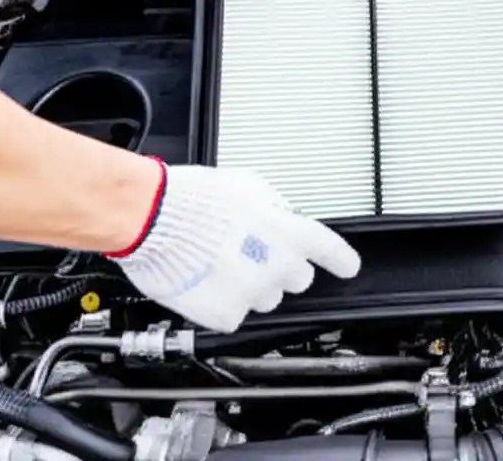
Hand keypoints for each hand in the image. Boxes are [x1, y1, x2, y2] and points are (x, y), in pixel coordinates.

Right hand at [106, 162, 360, 332]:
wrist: (155, 219)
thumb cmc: (195, 198)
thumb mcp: (249, 187)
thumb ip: (275, 208)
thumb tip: (282, 216)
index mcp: (289, 232)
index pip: (330, 250)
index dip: (342, 261)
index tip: (348, 268)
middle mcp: (279, 265)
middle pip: (297, 279)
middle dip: (281, 270)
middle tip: (252, 257)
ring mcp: (254, 293)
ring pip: (265, 299)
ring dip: (250, 287)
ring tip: (219, 267)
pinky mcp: (227, 314)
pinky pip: (233, 316)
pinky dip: (221, 306)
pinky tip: (205, 286)